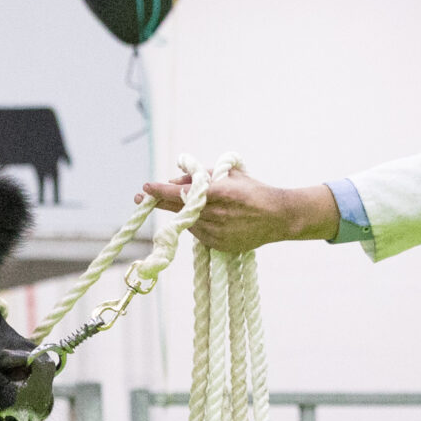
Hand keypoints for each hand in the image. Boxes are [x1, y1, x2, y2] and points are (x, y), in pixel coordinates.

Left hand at [135, 175, 339, 251]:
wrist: (280, 216)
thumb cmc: (253, 191)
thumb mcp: (230, 176)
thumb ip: (201, 175)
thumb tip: (174, 180)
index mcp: (222, 194)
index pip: (184, 193)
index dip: (162, 191)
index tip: (146, 187)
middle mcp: (217, 215)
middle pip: (179, 210)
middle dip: (159, 202)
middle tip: (140, 197)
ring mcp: (217, 233)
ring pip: (187, 222)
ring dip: (184, 212)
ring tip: (200, 204)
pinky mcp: (219, 245)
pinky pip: (197, 233)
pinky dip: (197, 224)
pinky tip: (210, 217)